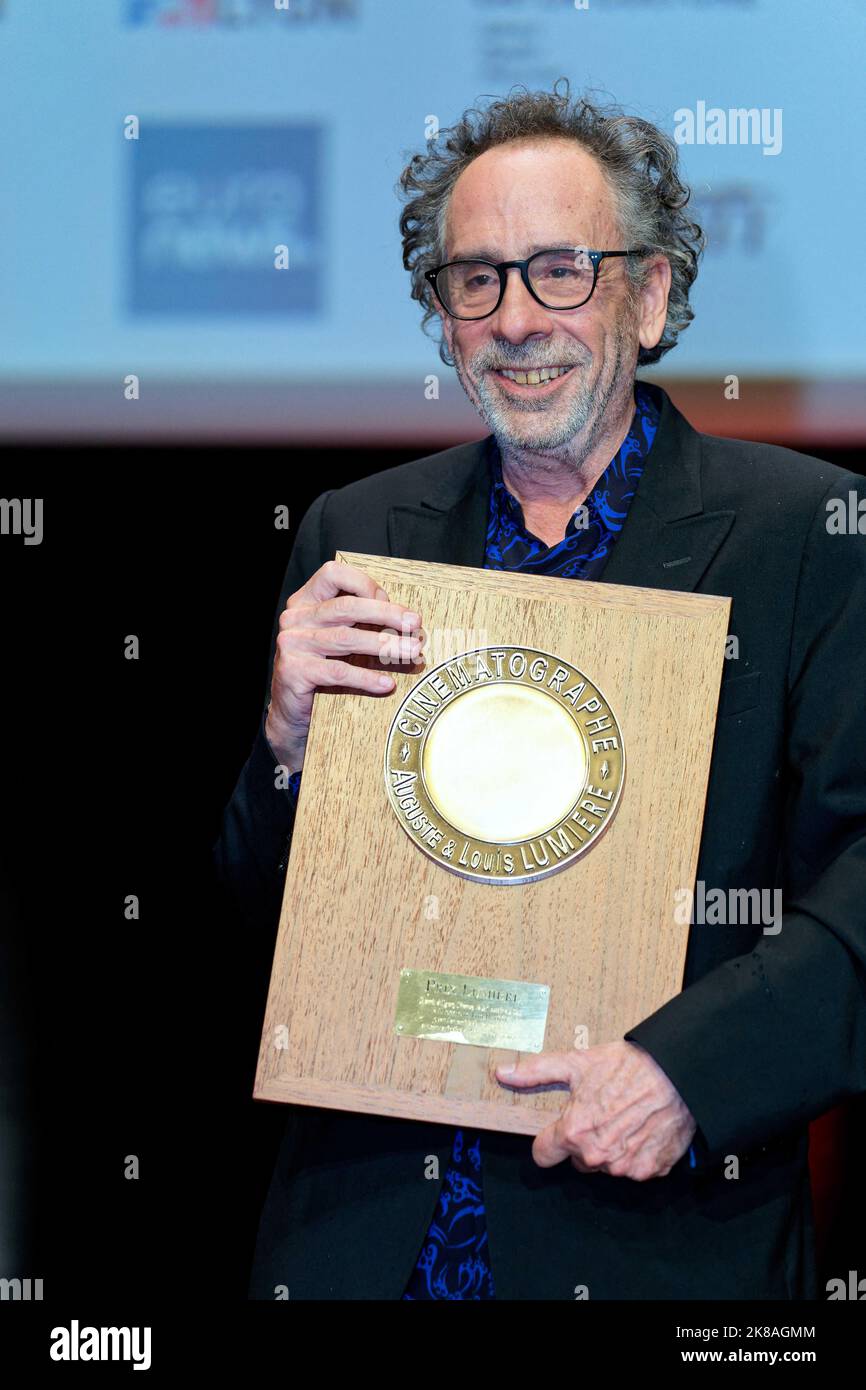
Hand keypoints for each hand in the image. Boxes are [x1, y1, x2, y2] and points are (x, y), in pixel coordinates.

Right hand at [264, 560, 422, 773]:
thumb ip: (358, 622)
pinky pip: (338, 672)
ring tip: (411, 652)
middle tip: (415, 625)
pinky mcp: (294, 671)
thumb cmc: (322, 671)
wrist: (293, 713)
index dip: (365, 583)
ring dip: (385, 644)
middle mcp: (295, 618)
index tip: (392, 601)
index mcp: (305, 601)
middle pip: (346, 606)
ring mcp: (292, 644)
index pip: (333, 574)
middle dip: (386, 614)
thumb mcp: (337, 639)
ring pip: (346, 638)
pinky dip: (367, 678)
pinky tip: (387, 683)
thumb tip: (403, 616)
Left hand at [496, 1040, 695, 1180]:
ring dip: (611, 1148)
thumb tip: (502, 1073)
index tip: (558, 1130)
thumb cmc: (626, 1067)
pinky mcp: (650, 1170)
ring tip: (625, 1117)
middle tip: (601, 1113)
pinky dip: (637, 1153)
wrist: (677, 1074)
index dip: (548, 1141)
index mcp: (574, 1133)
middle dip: (584, 1141)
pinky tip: (643, 1128)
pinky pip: (634, 1168)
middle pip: (577, 1160)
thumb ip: (536, 1072)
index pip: (543, 1155)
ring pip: (606, 1165)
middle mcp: (597, 1157)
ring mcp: (624, 1167)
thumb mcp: (577, 1063)